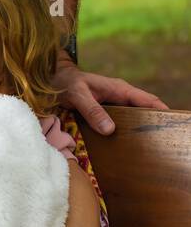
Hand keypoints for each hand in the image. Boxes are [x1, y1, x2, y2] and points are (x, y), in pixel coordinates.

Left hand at [51, 53, 167, 134]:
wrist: (54, 79)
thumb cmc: (66, 83)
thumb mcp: (78, 95)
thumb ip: (92, 111)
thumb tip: (110, 130)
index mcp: (119, 89)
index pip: (147, 99)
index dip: (161, 110)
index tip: (172, 123)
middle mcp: (120, 96)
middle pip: (144, 110)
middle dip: (154, 123)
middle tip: (161, 141)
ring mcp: (114, 104)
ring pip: (133, 117)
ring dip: (140, 129)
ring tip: (147, 147)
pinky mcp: (106, 112)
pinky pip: (121, 122)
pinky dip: (126, 131)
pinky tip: (126, 145)